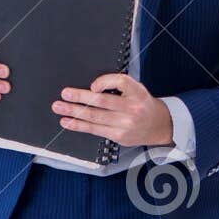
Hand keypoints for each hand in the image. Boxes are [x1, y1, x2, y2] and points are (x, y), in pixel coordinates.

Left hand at [53, 73, 172, 147]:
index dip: (104, 82)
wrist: (158, 126)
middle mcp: (132, 108)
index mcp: (137, 92)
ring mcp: (125, 124)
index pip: (121, 82)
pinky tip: (68, 122)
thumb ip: (119, 84)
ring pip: (95, 116)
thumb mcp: (137, 89)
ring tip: (60, 107)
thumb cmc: (143, 104)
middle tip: (65, 94)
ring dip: (74, 111)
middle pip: (102, 101)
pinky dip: (79, 125)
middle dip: (81, 97)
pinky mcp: (118, 136)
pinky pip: (95, 130)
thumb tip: (92, 87)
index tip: (92, 85)